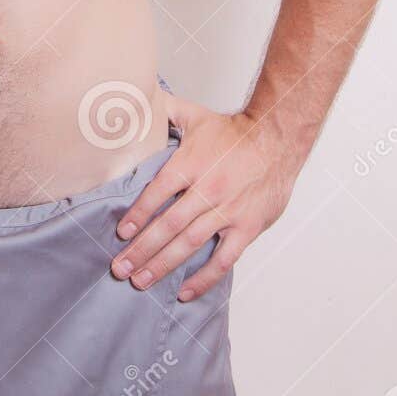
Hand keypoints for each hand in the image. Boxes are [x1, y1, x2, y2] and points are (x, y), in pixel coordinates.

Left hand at [110, 94, 299, 301]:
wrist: (277, 140)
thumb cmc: (234, 132)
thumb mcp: (195, 115)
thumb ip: (164, 111)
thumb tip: (136, 103)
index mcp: (191, 163)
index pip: (157, 192)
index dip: (138, 214)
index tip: (121, 233)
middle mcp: (208, 190)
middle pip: (168, 225)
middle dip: (141, 249)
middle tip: (119, 268)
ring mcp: (228, 212)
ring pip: (189, 245)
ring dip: (162, 265)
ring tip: (140, 280)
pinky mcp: (246, 228)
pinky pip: (223, 260)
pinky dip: (203, 279)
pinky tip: (183, 292)